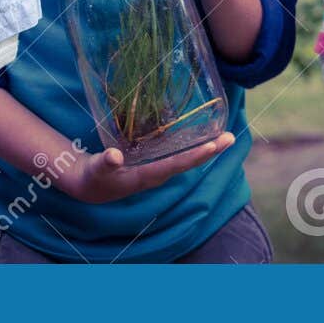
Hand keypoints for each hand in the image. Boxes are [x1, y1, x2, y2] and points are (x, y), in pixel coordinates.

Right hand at [62, 132, 235, 203]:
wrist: (91, 187)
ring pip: (186, 159)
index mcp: (147, 175)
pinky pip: (179, 155)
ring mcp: (158, 170)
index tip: (214, 146)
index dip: (195, 155)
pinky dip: (193, 146)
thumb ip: (105, 163)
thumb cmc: (94, 176)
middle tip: (231, 137)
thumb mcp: (96, 169)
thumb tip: (114, 156)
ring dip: (206, 148)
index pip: (176, 165)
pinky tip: (203, 135)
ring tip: (226, 136)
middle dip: (210, 150)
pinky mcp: (155, 164)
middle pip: (189, 162)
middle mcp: (157, 174)